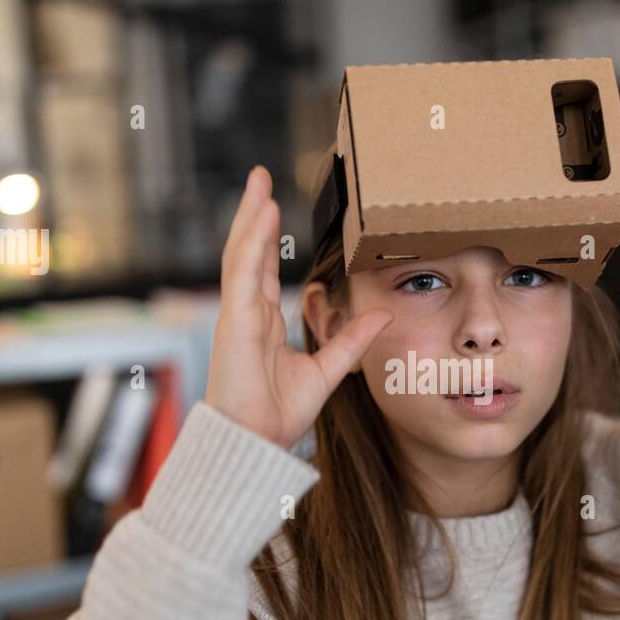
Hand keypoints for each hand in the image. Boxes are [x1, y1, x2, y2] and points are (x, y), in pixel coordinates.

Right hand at [204, 165, 393, 447]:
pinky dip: (253, 242)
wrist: (254, 443)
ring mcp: (237, 315)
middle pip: (250, 251)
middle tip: (260, 177)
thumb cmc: (278, 415)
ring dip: (251, 216)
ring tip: (260, 183)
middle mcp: (247, 312)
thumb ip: (352, 340)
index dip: (269, 236)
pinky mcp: (235, 322)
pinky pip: (244, 274)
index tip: (273, 204)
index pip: (265, 267)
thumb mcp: (328, 370)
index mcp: (262, 322)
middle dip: (254, 213)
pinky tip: (262, 214)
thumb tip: (384, 314)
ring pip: (243, 254)